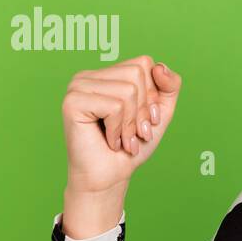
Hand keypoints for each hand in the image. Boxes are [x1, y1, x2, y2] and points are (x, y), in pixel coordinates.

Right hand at [62, 55, 182, 193]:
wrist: (110, 177)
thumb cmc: (133, 145)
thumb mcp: (160, 112)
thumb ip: (169, 86)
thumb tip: (160, 66)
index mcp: (106, 74)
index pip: (144, 63)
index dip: (152, 95)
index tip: (145, 120)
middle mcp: (88, 76)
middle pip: (137, 74)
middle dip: (143, 110)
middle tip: (135, 133)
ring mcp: (77, 87)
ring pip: (127, 91)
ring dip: (131, 124)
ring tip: (123, 140)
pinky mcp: (72, 102)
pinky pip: (114, 106)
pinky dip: (118, 129)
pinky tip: (110, 141)